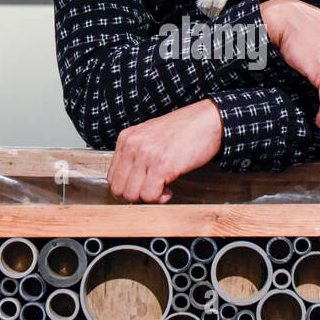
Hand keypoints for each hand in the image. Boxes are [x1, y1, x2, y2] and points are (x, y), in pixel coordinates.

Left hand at [107, 99, 222, 202]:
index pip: (112, 176)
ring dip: (148, 198)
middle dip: (135, 196)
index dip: (127, 188)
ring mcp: (146, 155)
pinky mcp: (161, 165)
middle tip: (152, 191)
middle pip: (118, 188)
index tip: (142, 187)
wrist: (208, 120)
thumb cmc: (184, 130)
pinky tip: (169, 190)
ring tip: (163, 189)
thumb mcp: (151, 136)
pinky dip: (160, 199)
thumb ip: (137, 154)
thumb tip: (130, 181)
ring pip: (132, 195)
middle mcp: (132, 145)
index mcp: (127, 138)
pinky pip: (149, 195)